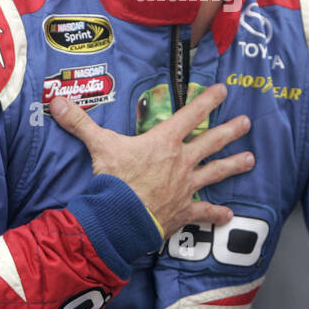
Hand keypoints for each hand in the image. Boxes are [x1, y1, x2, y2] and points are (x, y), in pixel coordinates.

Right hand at [50, 83, 250, 236]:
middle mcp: (181, 161)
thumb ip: (81, 122)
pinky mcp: (184, 211)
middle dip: (230, 130)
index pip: (191, 115)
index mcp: (164, 142)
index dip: (208, 101)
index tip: (223, 90)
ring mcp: (186, 187)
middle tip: (247, 123)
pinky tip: (229, 215)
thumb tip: (57, 101)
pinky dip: (217, 214)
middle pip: (212, 142)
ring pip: (216, 172)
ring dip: (234, 165)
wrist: (121, 217)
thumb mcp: (98, 145)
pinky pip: (204, 212)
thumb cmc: (113, 179)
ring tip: (251, 160)